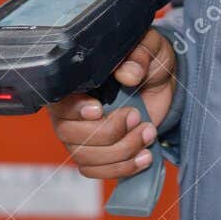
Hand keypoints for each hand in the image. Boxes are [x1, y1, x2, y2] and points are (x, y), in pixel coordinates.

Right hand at [46, 27, 176, 181]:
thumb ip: (139, 55)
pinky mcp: (98, 154)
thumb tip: (128, 73)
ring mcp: (81, 136)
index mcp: (75, 82)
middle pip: (69, 134)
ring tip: (148, 133)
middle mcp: (70, 111)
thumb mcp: (149, 48)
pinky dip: (123, 168)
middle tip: (136, 117)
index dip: (75, 109)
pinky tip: (144, 156)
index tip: (99, 109)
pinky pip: (97, 172)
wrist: (162, 84)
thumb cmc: (148, 61)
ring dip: (121, 151)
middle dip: (108, 132)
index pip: (58, 101)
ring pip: (85, 157)